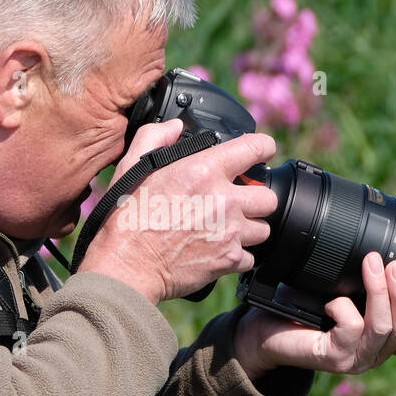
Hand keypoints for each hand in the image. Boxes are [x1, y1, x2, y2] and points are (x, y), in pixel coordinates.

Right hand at [77, 120, 278, 303]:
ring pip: (263, 228)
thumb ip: (155, 137)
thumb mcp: (132, 167)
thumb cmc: (127, 220)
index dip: (263, 148)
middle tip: (237, 202)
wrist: (127, 267)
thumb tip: (176, 127)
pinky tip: (217, 251)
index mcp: (204, 170)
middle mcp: (224, 200)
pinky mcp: (229, 260)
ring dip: (249, 229)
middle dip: (256, 198)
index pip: (256, 148)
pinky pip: (250, 257)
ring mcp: (230, 232)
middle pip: (268, 196)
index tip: (263, 152)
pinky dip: (237, 256)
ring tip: (227, 229)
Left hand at [233, 253, 395, 378]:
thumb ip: (367, 285)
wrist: (262, 331)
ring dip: (379, 291)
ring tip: (371, 263)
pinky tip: (330, 300)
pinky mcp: (332, 357)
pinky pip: (351, 329)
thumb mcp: (344, 293)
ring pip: (382, 328)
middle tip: (394, 264)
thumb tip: (387, 250)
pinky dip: (344, 307)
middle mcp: (372, 354)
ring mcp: (353, 360)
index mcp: (381, 342)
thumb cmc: (303, 308)